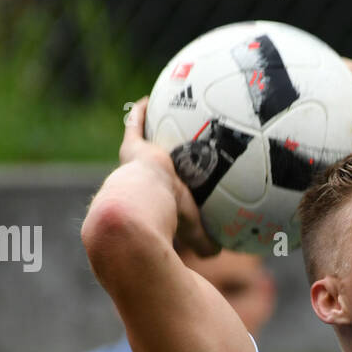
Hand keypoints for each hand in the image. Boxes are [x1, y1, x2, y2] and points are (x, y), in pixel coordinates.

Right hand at [120, 95, 219, 258]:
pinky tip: (150, 99)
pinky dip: (140, 112)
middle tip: (168, 147)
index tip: (172, 181)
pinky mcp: (132, 147)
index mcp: (151, 201)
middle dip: (156, 158)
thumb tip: (219, 252)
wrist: (140, 210)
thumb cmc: (164, 221)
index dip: (166, 187)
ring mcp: (134, 163)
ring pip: (140, 143)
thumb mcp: (189, 230)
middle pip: (148, 167)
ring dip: (147, 131)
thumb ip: (203, 240)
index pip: (160, 194)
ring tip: (158, 116)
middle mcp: (138, 181)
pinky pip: (134, 124)